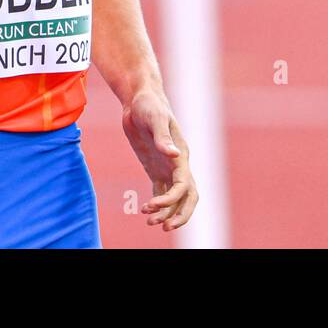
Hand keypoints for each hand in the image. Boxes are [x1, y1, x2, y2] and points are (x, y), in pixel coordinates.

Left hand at [121, 90, 197, 231]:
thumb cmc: (149, 105)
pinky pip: (161, 191)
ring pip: (174, 197)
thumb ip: (163, 138)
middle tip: (165, 228)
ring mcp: (167, 167)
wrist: (139, 99)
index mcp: (181, 154)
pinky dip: (158, 204)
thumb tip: (173, 154)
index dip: (171, 200)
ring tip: (149, 221)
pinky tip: (146, 211)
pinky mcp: (155, 167)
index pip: (183, 185)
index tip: (152, 206)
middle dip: (180, 214)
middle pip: (188, 196)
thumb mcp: (154, 118)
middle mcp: (177, 164)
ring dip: (166, 212)